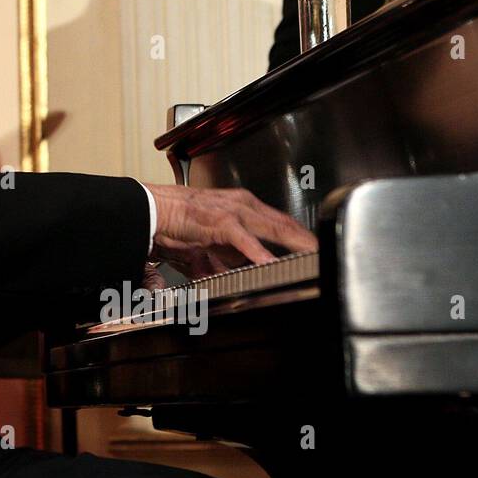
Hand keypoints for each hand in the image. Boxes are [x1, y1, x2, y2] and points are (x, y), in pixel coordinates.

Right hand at [144, 184, 316, 280]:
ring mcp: (235, 212)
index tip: (314, 250)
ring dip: (297, 245)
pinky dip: (262, 256)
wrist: (150, 209)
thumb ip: (227, 257)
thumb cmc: (175, 223)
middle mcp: (243, 204)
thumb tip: (238, 272)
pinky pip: (248, 242)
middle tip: (327, 255)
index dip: (300, 236)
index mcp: (242, 206)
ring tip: (314, 259)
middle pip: (286, 224)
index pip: (280, 222)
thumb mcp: (209, 242)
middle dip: (308, 240)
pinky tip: (273, 266)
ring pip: (276, 229)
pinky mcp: (221, 223)